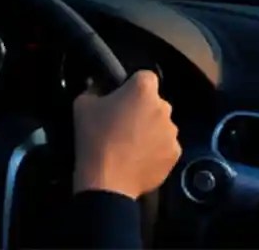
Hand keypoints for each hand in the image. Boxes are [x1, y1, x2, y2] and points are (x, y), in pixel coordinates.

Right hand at [72, 70, 180, 199]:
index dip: (132, 86)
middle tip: (124, 124)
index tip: (122, 98)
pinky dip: (156, 150)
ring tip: (131, 145)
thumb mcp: (82, 105)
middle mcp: (164, 107)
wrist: (107, 182)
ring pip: (162, 125)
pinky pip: (165, 146)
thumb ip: (94, 89)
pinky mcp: (175, 153)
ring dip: (151, 130)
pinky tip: (139, 159)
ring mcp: (172, 131)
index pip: (145, 77)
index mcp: (143, 89)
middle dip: (143, 109)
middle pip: (155, 102)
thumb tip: (99, 88)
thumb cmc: (94, 139)